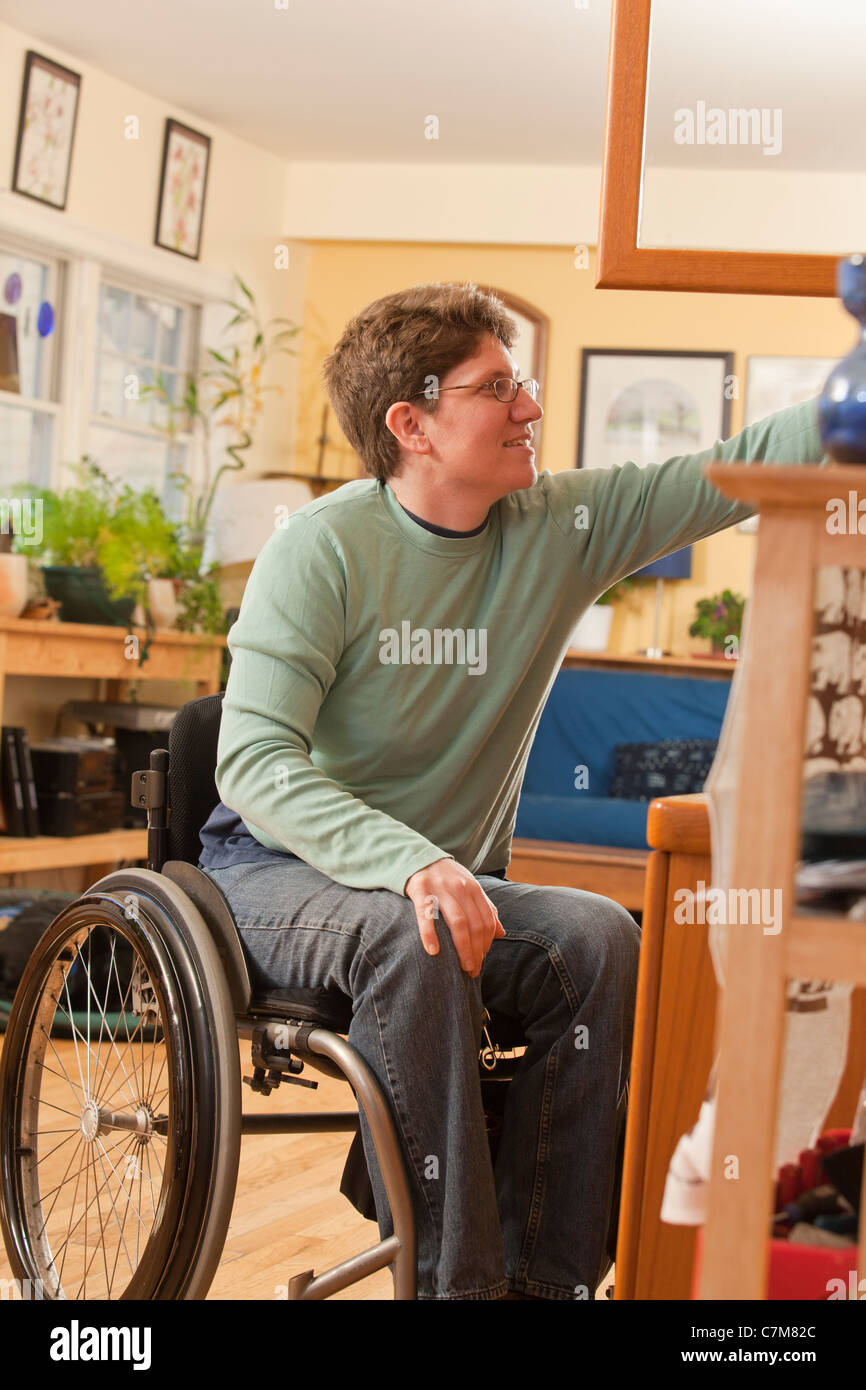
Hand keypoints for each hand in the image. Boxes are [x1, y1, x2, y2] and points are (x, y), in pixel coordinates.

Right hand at [404, 858, 505, 976]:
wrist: (418, 857)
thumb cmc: (446, 878)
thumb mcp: (469, 888)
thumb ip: (485, 908)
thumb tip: (501, 934)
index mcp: (474, 888)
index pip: (486, 920)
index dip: (486, 943)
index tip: (482, 960)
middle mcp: (460, 887)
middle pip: (475, 924)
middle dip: (477, 950)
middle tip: (473, 970)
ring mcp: (440, 888)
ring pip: (457, 922)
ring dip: (463, 948)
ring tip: (463, 967)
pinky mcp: (420, 890)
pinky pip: (426, 915)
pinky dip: (430, 934)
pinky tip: (433, 952)